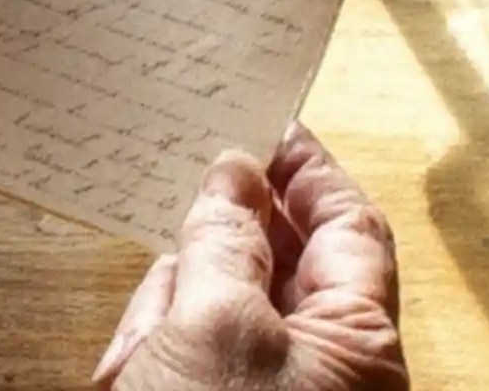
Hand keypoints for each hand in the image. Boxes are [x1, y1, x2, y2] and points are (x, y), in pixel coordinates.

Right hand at [93, 125, 407, 390]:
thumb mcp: (215, 325)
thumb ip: (225, 242)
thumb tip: (233, 173)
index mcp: (357, 342)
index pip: (348, 227)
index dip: (308, 171)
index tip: (265, 122)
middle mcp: (322, 363)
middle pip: (277, 262)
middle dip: (223, 234)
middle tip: (186, 181)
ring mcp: (266, 385)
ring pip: (218, 305)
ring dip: (174, 302)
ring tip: (150, 333)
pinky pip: (186, 350)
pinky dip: (155, 344)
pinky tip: (131, 369)